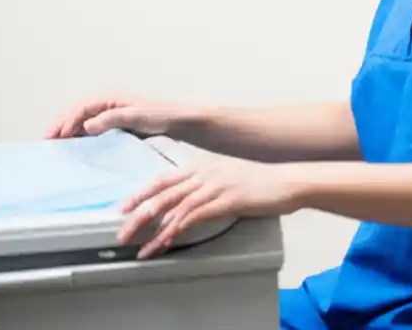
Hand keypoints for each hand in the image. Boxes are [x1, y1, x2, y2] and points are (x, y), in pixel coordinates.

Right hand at [45, 93, 191, 139]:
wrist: (176, 121)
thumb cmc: (159, 116)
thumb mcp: (136, 116)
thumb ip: (112, 119)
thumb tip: (87, 125)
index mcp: (110, 97)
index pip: (81, 108)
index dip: (68, 121)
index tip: (59, 136)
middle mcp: (106, 103)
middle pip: (76, 112)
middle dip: (61, 124)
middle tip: (47, 140)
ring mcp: (109, 113)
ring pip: (81, 120)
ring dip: (67, 130)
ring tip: (54, 145)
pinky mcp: (112, 124)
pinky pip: (90, 128)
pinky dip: (79, 136)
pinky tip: (72, 147)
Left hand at [117, 156, 299, 258]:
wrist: (288, 181)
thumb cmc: (261, 182)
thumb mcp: (228, 177)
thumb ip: (206, 185)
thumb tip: (187, 202)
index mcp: (203, 165)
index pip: (163, 179)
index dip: (141, 193)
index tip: (124, 208)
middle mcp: (205, 173)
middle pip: (162, 194)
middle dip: (139, 215)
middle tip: (123, 232)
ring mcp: (216, 185)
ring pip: (175, 207)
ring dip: (155, 230)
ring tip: (141, 246)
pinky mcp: (227, 199)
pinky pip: (196, 216)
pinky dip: (178, 229)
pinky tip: (168, 240)